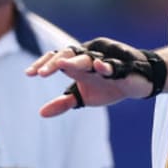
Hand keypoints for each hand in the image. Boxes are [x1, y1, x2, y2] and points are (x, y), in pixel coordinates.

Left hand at [27, 39, 163, 116]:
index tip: (29, 74)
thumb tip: (41, 113)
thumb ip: (63, 103)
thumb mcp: (83, 98)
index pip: (56, 58)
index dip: (43, 64)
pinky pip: (114, 65)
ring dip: (75, 61)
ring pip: (88, 57)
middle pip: (68, 54)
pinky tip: (99, 67)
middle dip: (54, 63)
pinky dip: (106, 66)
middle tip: (41, 73)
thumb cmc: (109, 86)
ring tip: (62, 65)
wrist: (139, 83)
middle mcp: (89, 57)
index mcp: (77, 63)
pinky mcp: (123, 67)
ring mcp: (106, 60)